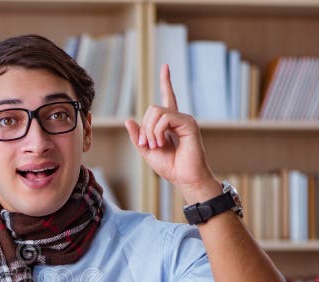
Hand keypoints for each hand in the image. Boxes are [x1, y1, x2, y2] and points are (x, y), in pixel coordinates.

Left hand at [124, 64, 220, 203]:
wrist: (184, 178)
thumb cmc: (170, 167)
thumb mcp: (147, 151)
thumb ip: (138, 137)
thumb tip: (129, 121)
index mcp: (169, 123)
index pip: (167, 98)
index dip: (166, 82)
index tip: (165, 66)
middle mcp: (178, 118)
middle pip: (152, 108)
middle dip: (144, 127)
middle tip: (147, 145)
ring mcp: (184, 120)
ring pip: (157, 112)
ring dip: (150, 131)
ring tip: (156, 145)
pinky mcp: (189, 123)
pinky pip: (165, 118)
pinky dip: (158, 132)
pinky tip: (162, 143)